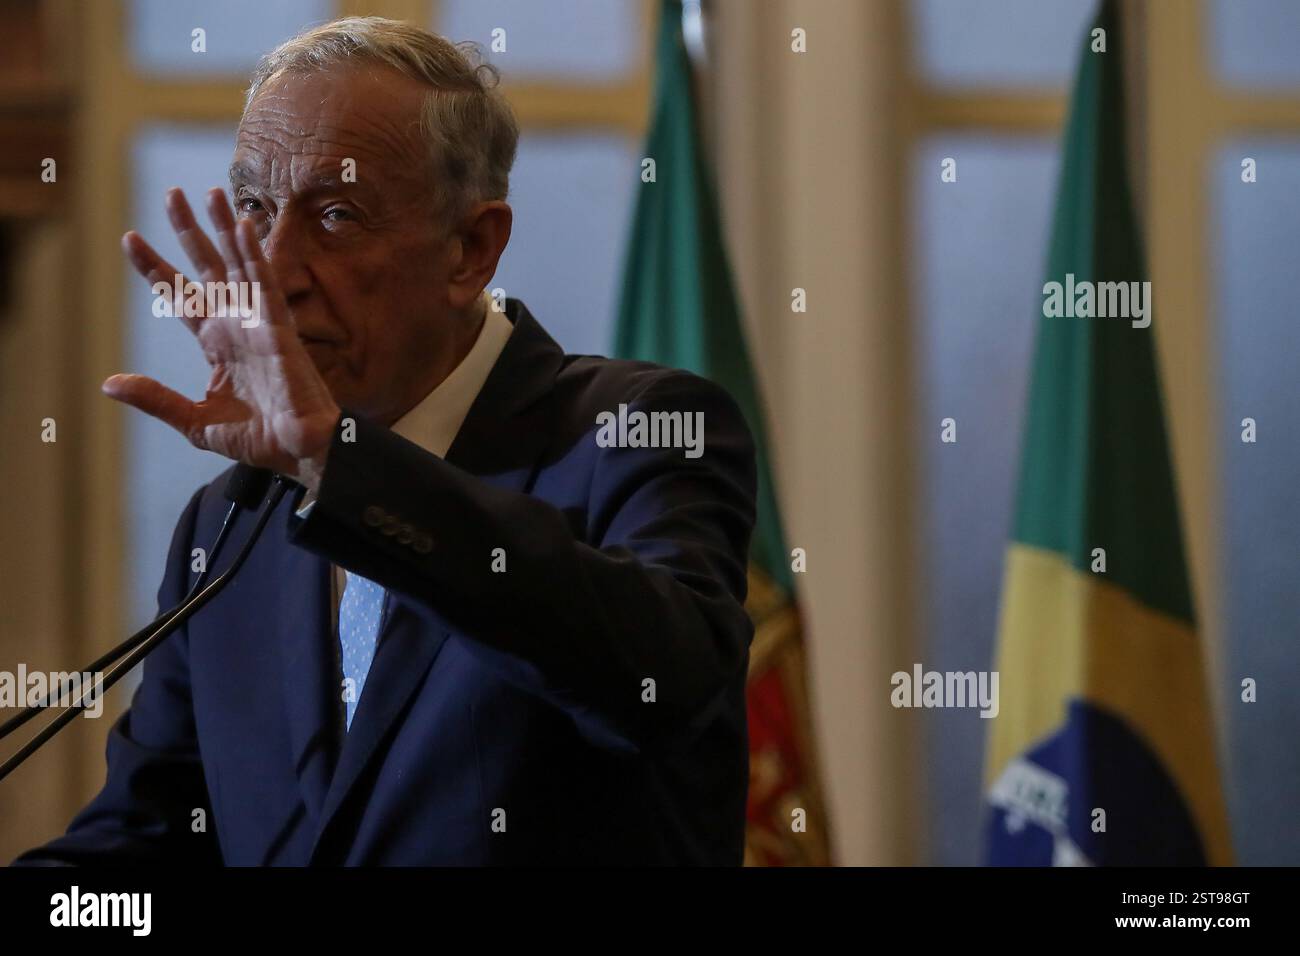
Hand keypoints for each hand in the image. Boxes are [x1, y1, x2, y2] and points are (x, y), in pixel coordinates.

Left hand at [105, 187, 340, 491]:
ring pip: (237, 264)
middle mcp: (235, 324)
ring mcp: (257, 322)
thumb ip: (156, 399)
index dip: (155, 267)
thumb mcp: (195, 421)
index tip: (130, 239)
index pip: (180, 296)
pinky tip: (243, 225)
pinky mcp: (279, 327)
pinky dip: (254, 254)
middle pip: (207, 266)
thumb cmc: (257, 440)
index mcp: (216, 343)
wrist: (297, 451)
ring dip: (223, 228)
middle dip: (189, 231)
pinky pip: (265, 283)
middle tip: (172, 195)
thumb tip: (109, 384)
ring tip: (209, 192)